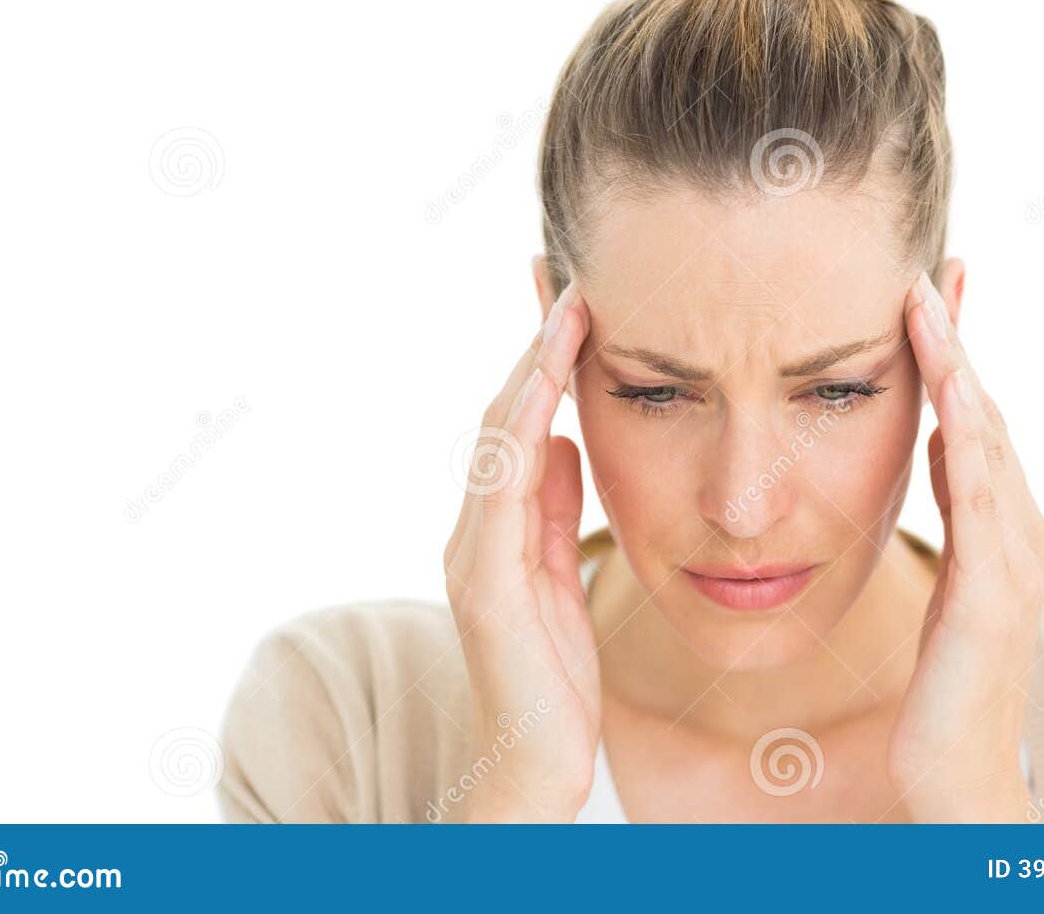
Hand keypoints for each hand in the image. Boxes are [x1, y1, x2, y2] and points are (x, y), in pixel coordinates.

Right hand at [442, 283, 599, 821]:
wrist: (536, 769)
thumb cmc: (552, 682)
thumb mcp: (561, 579)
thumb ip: (552, 512)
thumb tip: (560, 442)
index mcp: (496, 528)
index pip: (518, 424)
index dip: (543, 359)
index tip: (571, 298)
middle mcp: (473, 531)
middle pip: (501, 415)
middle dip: (534, 343)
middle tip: (564, 274)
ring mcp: (472, 555)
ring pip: (497, 441)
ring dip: (532, 373)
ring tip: (568, 313)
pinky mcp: (485, 585)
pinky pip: (500, 494)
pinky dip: (520, 436)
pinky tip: (547, 395)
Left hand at [886, 270, 1043, 821]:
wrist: (958, 778)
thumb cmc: (946, 684)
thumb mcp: (947, 577)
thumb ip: (951, 511)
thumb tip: (936, 442)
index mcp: (1004, 526)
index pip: (975, 420)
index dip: (955, 354)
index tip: (930, 290)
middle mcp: (1021, 530)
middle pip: (984, 413)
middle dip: (957, 340)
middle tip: (933, 268)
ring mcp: (1016, 558)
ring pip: (985, 440)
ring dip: (957, 367)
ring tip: (928, 302)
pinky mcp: (996, 591)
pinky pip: (980, 497)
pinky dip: (967, 436)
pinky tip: (949, 388)